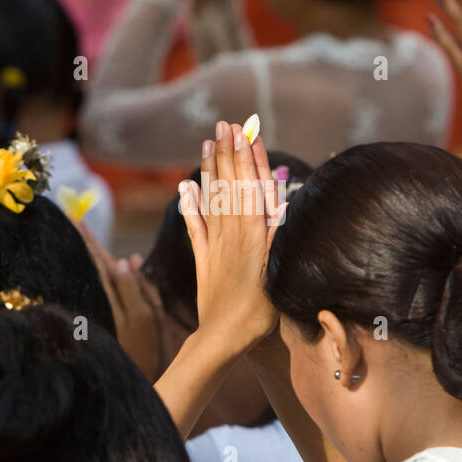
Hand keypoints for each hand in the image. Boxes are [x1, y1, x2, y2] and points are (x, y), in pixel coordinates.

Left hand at [78, 221, 169, 380]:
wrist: (137, 382)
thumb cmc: (145, 352)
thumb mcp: (145, 318)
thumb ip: (135, 288)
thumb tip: (124, 259)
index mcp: (114, 296)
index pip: (99, 261)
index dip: (89, 240)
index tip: (75, 220)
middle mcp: (109, 300)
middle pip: (97, 265)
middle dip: (87, 242)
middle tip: (72, 219)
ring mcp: (111, 310)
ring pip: (102, 275)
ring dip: (94, 254)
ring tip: (83, 233)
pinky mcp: (116, 319)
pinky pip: (112, 289)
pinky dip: (111, 273)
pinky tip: (116, 262)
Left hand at [180, 121, 283, 351]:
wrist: (224, 336)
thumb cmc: (260, 308)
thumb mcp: (277, 267)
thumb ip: (275, 231)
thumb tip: (276, 195)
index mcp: (253, 231)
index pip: (249, 184)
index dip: (246, 156)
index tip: (243, 130)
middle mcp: (232, 231)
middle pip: (229, 184)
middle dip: (227, 152)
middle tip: (224, 125)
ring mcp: (215, 243)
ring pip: (212, 198)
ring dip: (209, 169)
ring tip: (206, 144)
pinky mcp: (204, 259)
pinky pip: (195, 226)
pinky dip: (190, 205)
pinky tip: (184, 188)